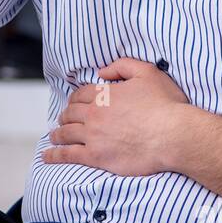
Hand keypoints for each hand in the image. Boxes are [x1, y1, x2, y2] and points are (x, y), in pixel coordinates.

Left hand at [43, 57, 194, 176]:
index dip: (76, 99)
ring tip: (54, 137)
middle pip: (70, 113)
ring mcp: (92, 136)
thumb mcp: (147, 73)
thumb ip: (122, 66)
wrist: (174, 136)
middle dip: (65, 115)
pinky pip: (68, 155)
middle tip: (64, 119)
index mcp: (104, 94)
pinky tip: (47, 156)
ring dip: (57, 134)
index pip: (81, 94)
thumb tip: (101, 71)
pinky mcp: (96, 156)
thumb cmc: (166, 105)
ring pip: (65, 133)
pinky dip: (54, 155)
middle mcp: (94, 114)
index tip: (74, 104)